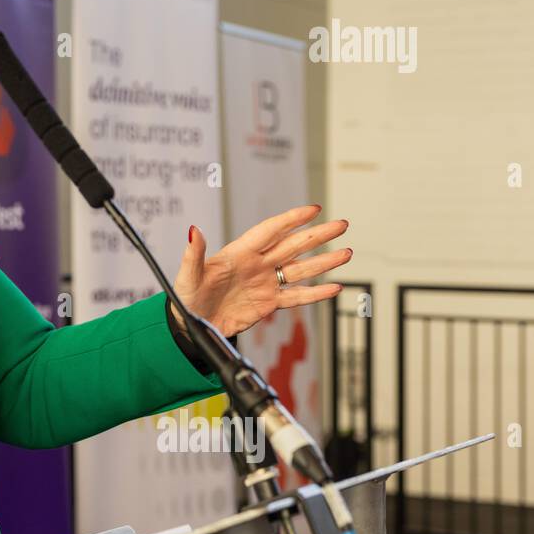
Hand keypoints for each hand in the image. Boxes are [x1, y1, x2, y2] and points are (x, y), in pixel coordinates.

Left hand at [170, 205, 350, 337]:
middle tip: (341, 224)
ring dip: (323, 262)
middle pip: (293, 246)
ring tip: (346, 252)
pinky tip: (334, 288)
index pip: (270, 231)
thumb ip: (193, 253)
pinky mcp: (267, 304)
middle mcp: (256, 265)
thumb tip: (193, 230)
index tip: (314, 209)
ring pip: (300, 269)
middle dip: (317, 235)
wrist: (190, 324)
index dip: (292, 219)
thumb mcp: (187, 275)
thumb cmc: (186, 297)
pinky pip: (295, 297)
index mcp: (239, 253)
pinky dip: (315, 294)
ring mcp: (264, 283)